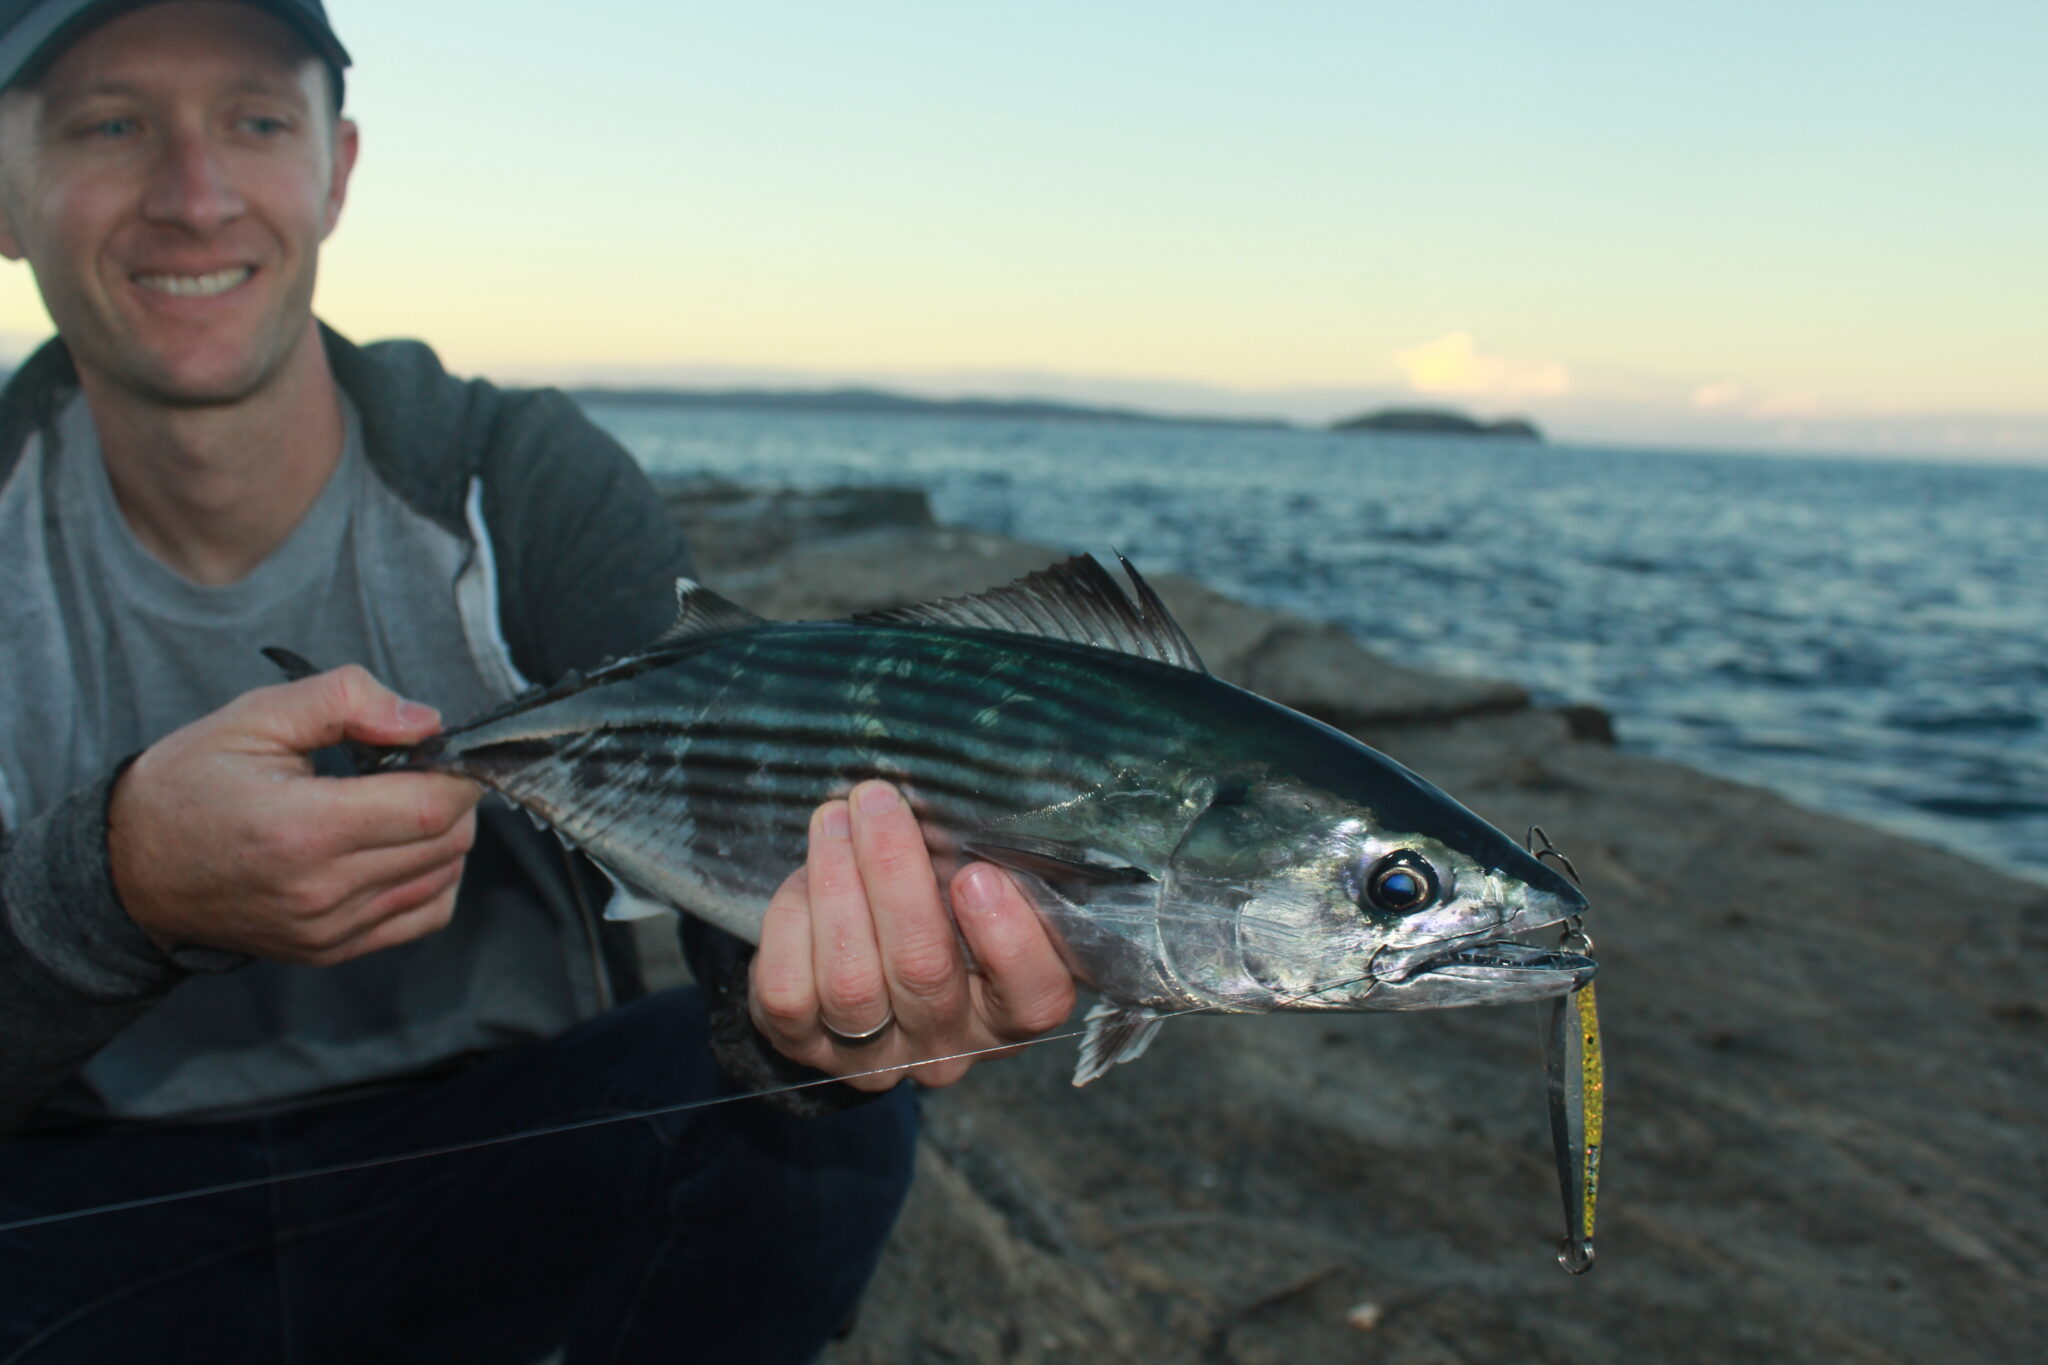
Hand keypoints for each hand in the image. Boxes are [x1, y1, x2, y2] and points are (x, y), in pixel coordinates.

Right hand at [107, 665, 481, 965]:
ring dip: (443, 836)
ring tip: (397, 805)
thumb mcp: (257, 716)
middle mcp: (320, 890)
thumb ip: (346, 700)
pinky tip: (399, 848)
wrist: (131, 868)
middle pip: (448, 842)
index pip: (432, 807)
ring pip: (443, 878)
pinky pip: (424, 916)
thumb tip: (424, 720)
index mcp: (303, 828)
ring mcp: (328, 929)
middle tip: (414, 770)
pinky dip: (432, 878)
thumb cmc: (192, 784)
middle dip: (451, 797)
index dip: (457, 771)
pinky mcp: (331, 950)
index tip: (440, 749)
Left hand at [748, 780, 1076, 1089]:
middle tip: (879, 803)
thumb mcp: (975, 900)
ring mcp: (872, 1057)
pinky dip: (793, 921)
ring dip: (837, 886)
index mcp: (1007, 1013)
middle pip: (923, 972)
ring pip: (851, 982)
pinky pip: (790, 990)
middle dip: (895, 875)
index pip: (1034, 1000)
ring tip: (833, 820)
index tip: (976, 873)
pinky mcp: (804, 1048)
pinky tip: (804, 877)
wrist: (859, 970)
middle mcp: (945, 1046)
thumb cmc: (939, 917)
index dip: (1008, 940)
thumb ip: (980, 868)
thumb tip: (951, 800)